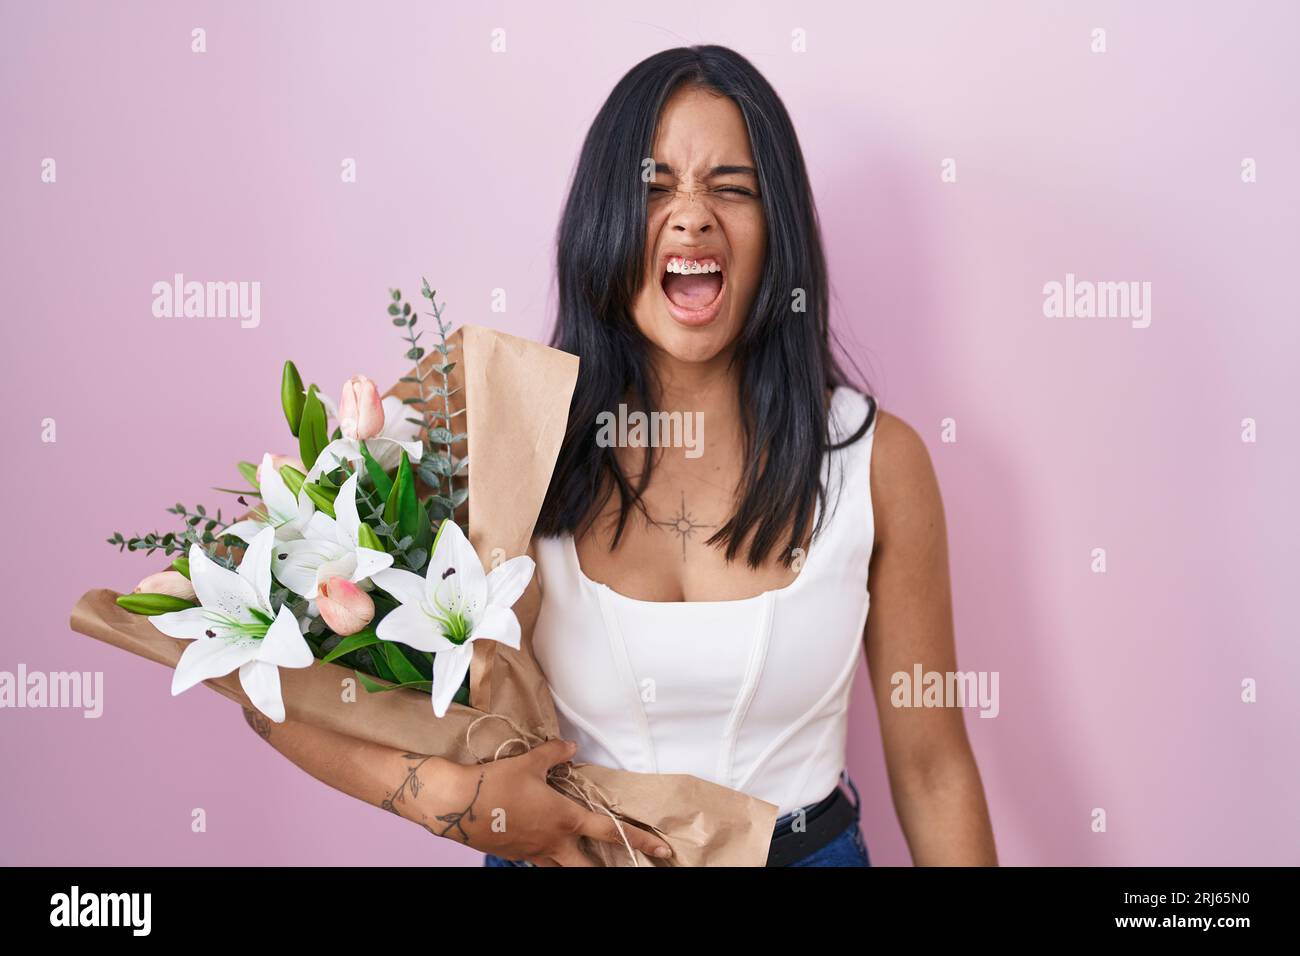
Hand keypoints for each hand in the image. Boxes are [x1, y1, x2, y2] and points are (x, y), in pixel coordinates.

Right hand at [433, 739, 674, 865]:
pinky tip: (542, 841)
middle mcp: (554, 842)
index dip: (640, 841)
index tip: (663, 850)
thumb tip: (570, 746)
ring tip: (581, 854)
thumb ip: (554, 754)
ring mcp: (534, 853)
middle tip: (623, 865)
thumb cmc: (496, 784)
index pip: (611, 831)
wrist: (456, 806)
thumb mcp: (529, 762)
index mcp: (566, 819)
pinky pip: (539, 859)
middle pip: (589, 868)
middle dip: (606, 868)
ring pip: (563, 867)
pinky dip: (548, 854)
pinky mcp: (516, 854)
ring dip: (576, 863)